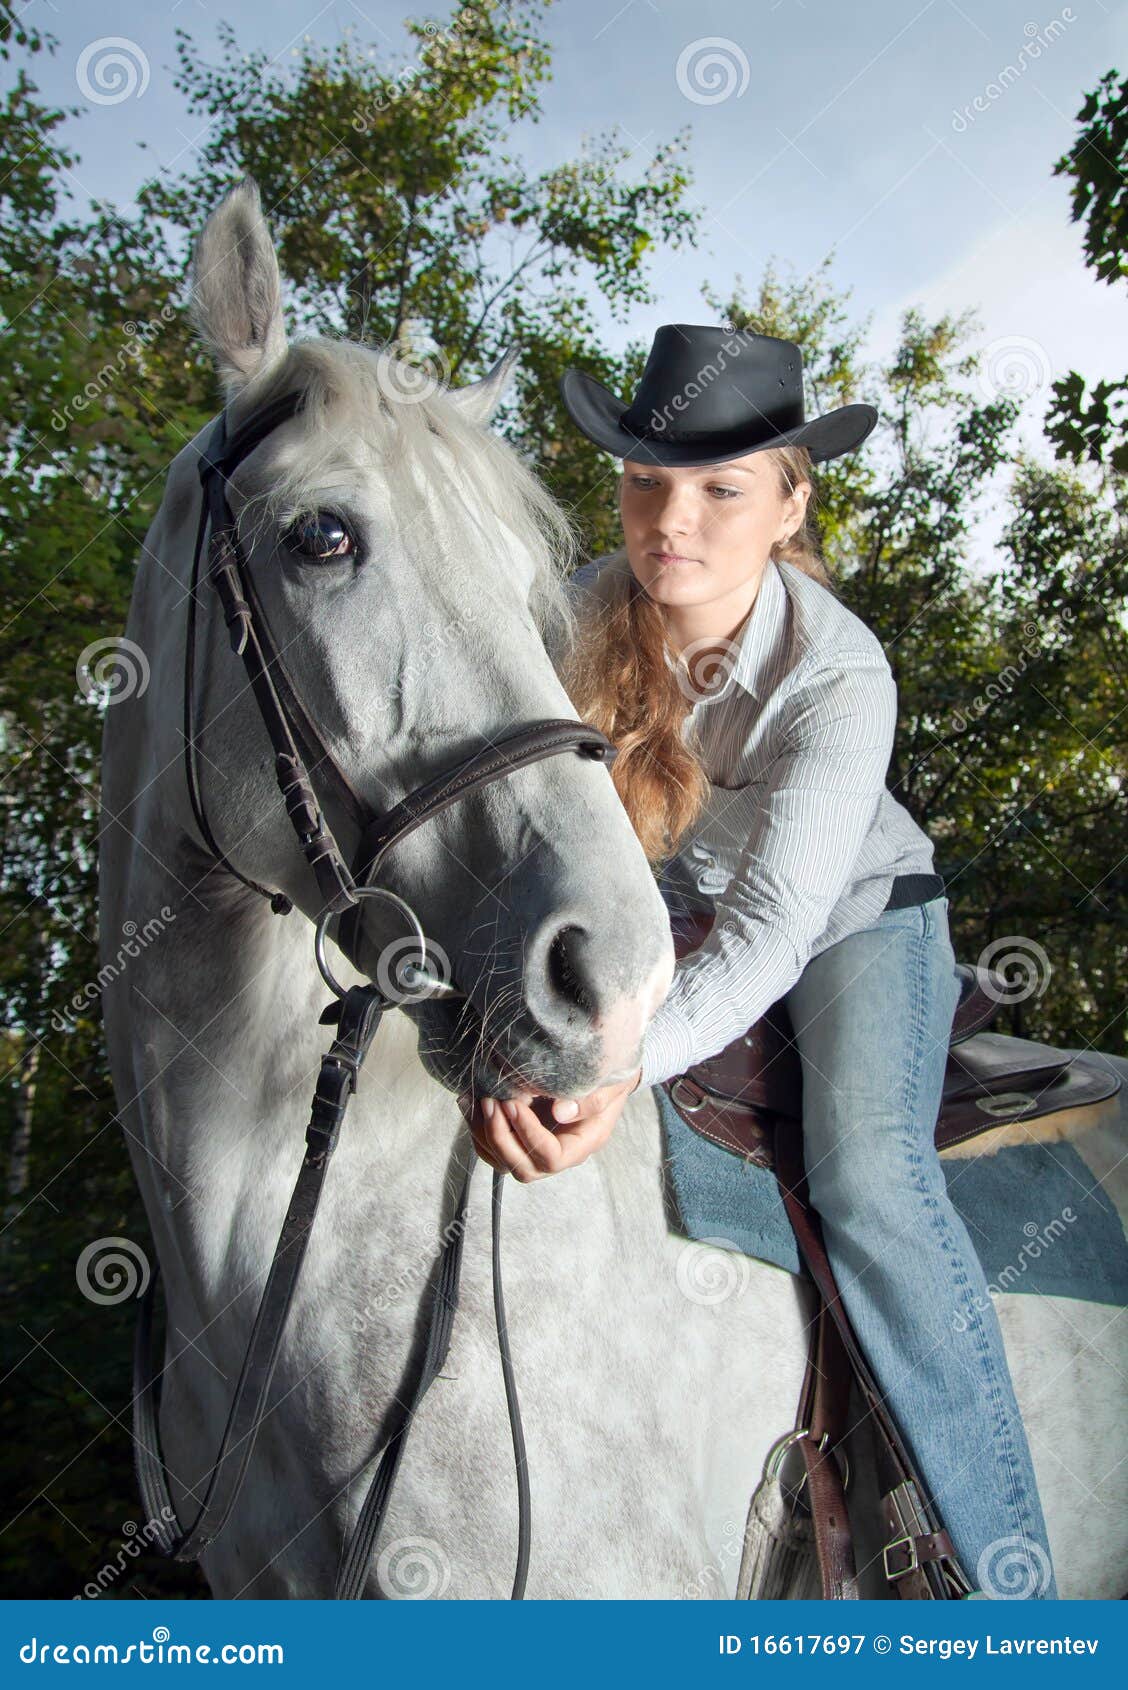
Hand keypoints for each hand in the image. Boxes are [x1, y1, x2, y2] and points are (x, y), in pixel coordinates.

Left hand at [458, 1067, 642, 1182]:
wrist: (603, 1079)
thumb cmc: (608, 1082)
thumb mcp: (610, 1087)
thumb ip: (591, 1100)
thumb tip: (561, 1112)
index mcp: (580, 1146)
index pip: (551, 1156)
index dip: (528, 1135)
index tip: (514, 1104)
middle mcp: (557, 1156)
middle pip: (523, 1167)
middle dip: (501, 1137)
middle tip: (490, 1102)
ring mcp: (537, 1151)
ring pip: (503, 1161)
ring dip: (484, 1134)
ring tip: (476, 1101)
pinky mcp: (521, 1140)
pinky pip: (493, 1149)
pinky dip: (478, 1130)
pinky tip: (468, 1103)